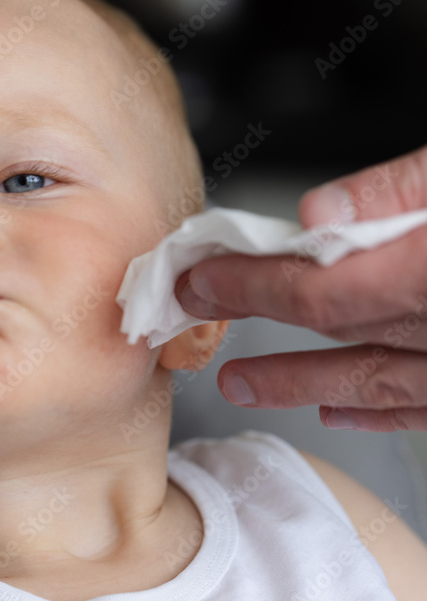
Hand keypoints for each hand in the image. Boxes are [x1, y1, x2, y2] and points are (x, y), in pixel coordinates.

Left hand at [174, 147, 426, 430]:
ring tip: (238, 386)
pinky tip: (335, 410)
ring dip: (299, 383)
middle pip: (334, 328)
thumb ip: (397, 190)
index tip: (203, 277)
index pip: (320, 289)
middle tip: (197, 307)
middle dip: (256, 313)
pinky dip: (373, 409)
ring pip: (370, 380)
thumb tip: (318, 215)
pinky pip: (416, 406)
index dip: (251, 286)